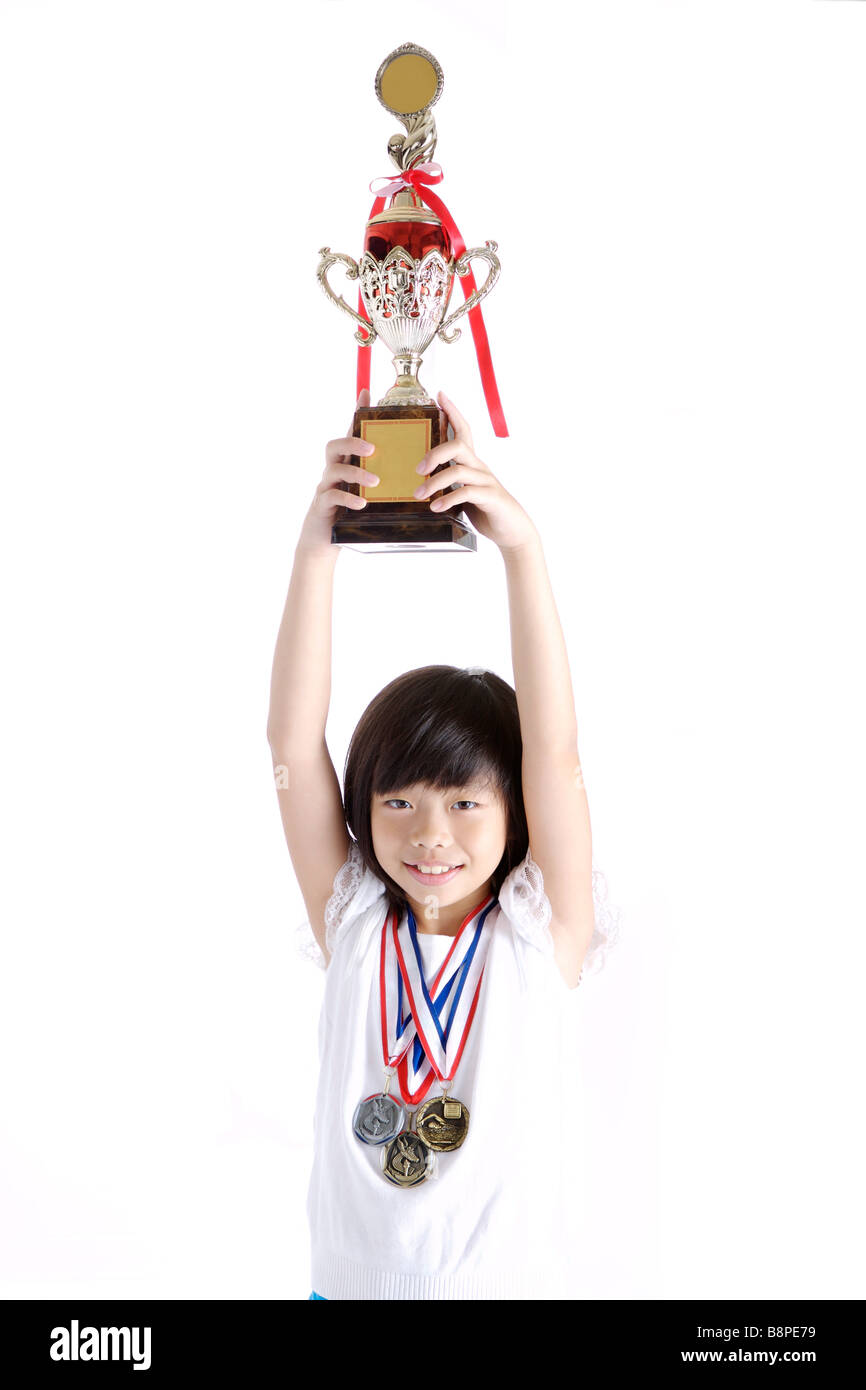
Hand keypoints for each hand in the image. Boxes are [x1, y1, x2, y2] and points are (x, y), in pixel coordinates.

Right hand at [297, 389, 378, 554]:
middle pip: (334, 446)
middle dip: (352, 443)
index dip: (355, 413)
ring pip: (333, 471)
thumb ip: (381, 480)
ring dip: (355, 474)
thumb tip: (409, 469)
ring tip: (374, 483)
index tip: (366, 393)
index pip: (348, 434)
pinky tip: (361, 504)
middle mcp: (332, 472)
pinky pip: (331, 497)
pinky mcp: (322, 506)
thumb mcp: (367, 494)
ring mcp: (325, 488)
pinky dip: (347, 499)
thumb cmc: (349, 515)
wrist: (324, 542)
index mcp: (345, 465)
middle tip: (372, 449)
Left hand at [413, 392, 537, 553]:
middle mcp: (480, 467)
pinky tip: (436, 506)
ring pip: (459, 471)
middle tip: (418, 469)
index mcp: (473, 463)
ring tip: (420, 495)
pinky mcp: (491, 498)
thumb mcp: (463, 491)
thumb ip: (448, 481)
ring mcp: (487, 481)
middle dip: (434, 453)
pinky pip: (467, 493)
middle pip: (459, 445)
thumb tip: (421, 479)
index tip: (440, 395)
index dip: (453, 411)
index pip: (464, 430)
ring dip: (435, 482)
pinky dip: (448, 499)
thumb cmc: (484, 509)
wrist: (512, 530)